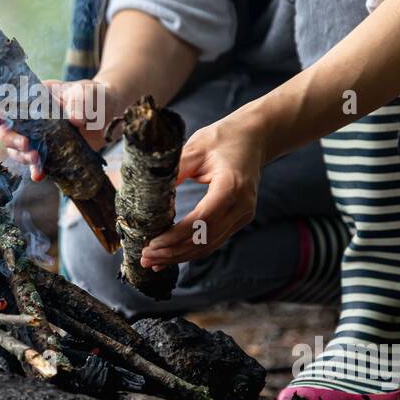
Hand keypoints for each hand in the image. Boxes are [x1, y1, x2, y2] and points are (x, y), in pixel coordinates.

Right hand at [0, 78, 122, 180]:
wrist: (107, 114)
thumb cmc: (93, 96)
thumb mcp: (88, 94)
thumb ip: (81, 102)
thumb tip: (74, 120)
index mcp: (31, 96)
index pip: (3, 100)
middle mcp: (29, 117)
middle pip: (5, 129)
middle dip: (10, 138)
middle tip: (26, 144)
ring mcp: (37, 135)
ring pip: (16, 148)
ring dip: (21, 155)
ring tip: (36, 158)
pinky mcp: (48, 151)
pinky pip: (35, 163)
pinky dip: (35, 170)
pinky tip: (39, 175)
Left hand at [140, 112, 265, 267]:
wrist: (254, 137)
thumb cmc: (223, 138)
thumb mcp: (196, 148)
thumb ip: (174, 170)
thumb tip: (144, 191)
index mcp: (232, 186)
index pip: (202, 220)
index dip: (176, 236)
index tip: (152, 243)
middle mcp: (242, 205)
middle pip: (205, 239)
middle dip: (173, 252)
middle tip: (145, 258)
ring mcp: (243, 215)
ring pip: (209, 245)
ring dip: (179, 256)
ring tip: (153, 262)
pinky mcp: (239, 219)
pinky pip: (213, 240)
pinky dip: (191, 250)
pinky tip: (170, 256)